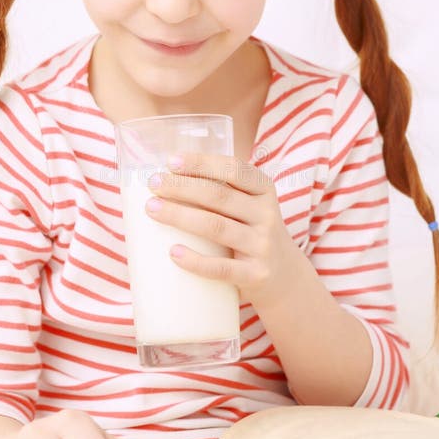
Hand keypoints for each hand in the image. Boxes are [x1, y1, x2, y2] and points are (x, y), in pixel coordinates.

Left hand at [145, 152, 296, 307]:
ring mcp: (263, 246)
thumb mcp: (249, 207)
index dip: (202, 163)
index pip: (234, 169)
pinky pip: (222, 268)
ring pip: (217, 227)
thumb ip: (221, 192)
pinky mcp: (256, 275)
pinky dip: (196, 260)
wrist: (286, 277)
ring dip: (180, 216)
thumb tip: (165, 179)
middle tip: (153, 183)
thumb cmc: (252, 233)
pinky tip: (173, 253)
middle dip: (182, 187)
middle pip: (220, 196)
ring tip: (152, 209)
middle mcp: (267, 214)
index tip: (171, 161)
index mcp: (264, 190)